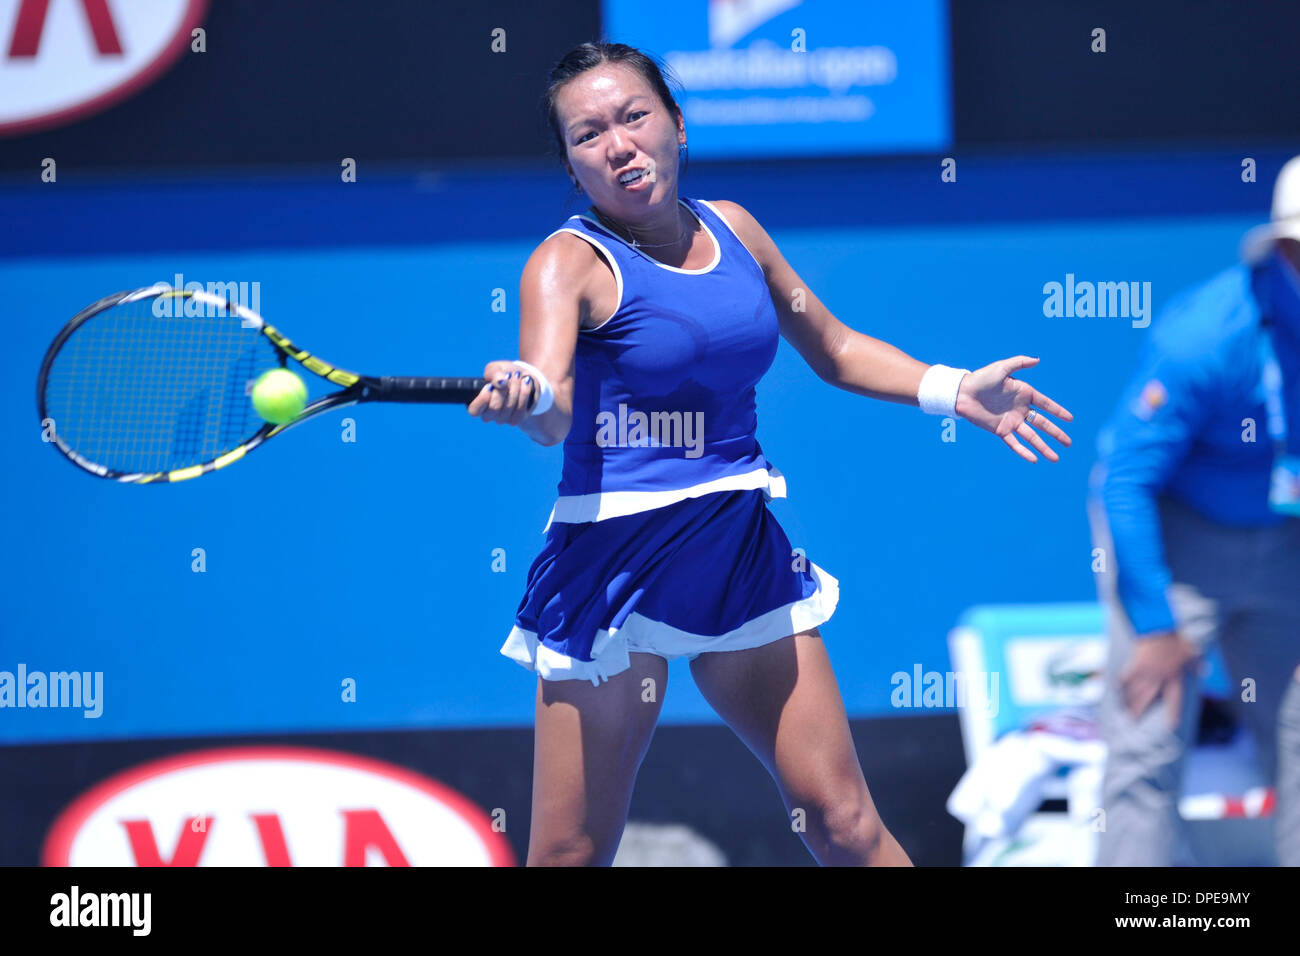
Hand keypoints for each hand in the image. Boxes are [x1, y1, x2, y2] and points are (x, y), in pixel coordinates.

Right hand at [467, 360, 536, 425]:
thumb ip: (494, 373)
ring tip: (517, 376)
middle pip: (495, 407)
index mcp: (478, 404)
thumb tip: (500, 382)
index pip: (474, 410)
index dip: (482, 399)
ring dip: (515, 388)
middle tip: (508, 375)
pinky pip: (520, 408)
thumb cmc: (504, 373)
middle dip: (503, 389)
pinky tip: (525, 382)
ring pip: (509, 406)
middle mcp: (488, 415)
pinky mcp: (517, 419)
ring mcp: (503, 419)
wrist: (522, 377)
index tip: (490, 386)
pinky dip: (524, 393)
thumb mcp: (496, 368)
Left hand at [954, 356, 1072, 461]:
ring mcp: (1011, 421)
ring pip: (1032, 437)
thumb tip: (1038, 360)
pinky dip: (1023, 451)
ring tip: (1056, 458)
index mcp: (1024, 394)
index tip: (1070, 419)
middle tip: (1069, 443)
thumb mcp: (1001, 368)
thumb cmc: (981, 378)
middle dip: (1056, 433)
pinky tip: (1034, 460)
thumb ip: (1019, 363)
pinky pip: (1014, 443)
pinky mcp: (1000, 430)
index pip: (1046, 404)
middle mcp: (1020, 409)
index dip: (1058, 411)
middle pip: (1043, 424)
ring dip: (1044, 447)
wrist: (962, 393)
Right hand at [1120, 630, 1198, 728]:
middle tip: (1131, 721)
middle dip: (1138, 710)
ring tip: (1123, 710)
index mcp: (1175, 676)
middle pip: (1147, 698)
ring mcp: (1146, 671)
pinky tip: (1116, 689)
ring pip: (1135, 690)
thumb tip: (1203, 671)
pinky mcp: (1135, 663)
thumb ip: (1197, 663)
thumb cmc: (1177, 638)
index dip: (1172, 713)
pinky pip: (1126, 676)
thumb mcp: (1192, 651)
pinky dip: (1120, 682)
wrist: (1160, 625)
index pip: (1174, 699)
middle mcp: (1159, 677)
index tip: (1171, 725)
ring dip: (1128, 701)